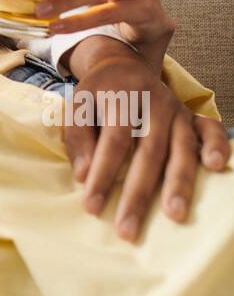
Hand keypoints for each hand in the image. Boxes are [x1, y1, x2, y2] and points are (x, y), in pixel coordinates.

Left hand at [59, 50, 229, 242]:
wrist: (122, 65)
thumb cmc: (97, 95)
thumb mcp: (77, 106)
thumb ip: (77, 138)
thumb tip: (83, 175)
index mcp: (122, 98)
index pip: (114, 142)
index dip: (102, 175)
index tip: (91, 207)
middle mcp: (154, 103)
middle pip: (149, 152)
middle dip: (139, 194)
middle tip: (128, 230)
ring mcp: (176, 110)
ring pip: (181, 148)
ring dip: (179, 183)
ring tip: (175, 215)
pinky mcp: (192, 116)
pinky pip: (210, 129)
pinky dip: (217, 146)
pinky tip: (216, 167)